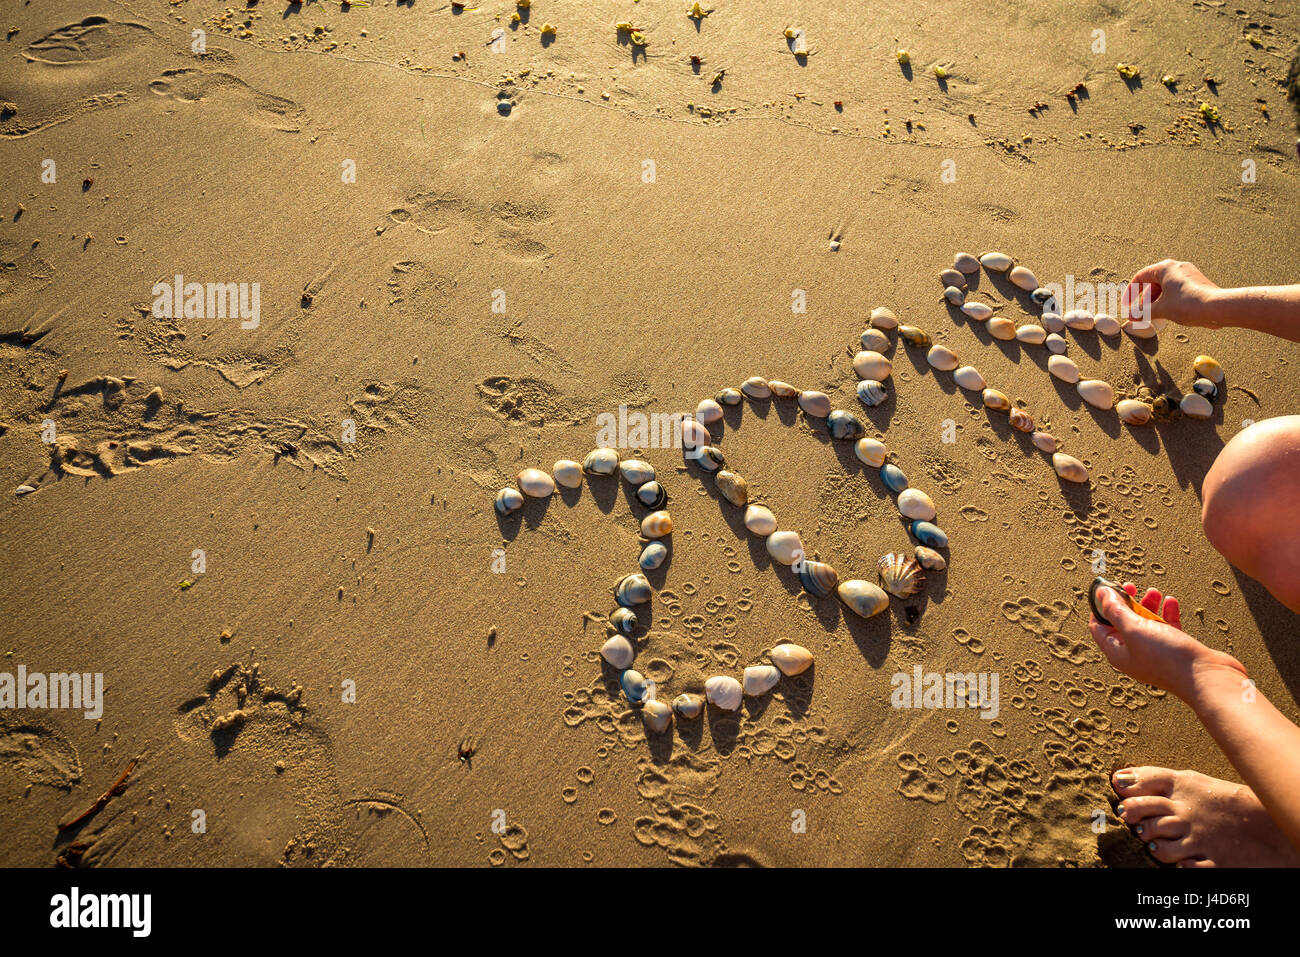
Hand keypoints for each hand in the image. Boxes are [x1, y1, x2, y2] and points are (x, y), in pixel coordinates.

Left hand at [1088, 583, 1240, 698]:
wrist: (1207, 677)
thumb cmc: (1167, 657)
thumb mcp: (1134, 628)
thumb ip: (1116, 610)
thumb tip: (1100, 593)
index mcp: (1117, 652)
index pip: (1098, 627)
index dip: (1099, 606)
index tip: (1106, 588)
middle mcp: (1133, 654)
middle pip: (1123, 623)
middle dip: (1125, 602)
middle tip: (1130, 586)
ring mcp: (1155, 652)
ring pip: (1146, 623)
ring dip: (1148, 605)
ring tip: (1154, 592)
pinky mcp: (1175, 650)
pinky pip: (1166, 627)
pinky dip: (1167, 613)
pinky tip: (1171, 602)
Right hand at [1121, 260, 1221, 327]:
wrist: (1217, 307)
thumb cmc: (1187, 304)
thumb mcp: (1160, 309)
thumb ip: (1143, 312)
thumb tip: (1131, 316)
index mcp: (1165, 268)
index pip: (1140, 277)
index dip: (1130, 292)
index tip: (1126, 304)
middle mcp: (1177, 267)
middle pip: (1153, 283)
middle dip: (1144, 300)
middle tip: (1139, 314)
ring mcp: (1189, 274)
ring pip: (1165, 288)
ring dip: (1156, 302)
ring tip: (1153, 317)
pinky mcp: (1197, 283)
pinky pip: (1176, 291)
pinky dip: (1168, 301)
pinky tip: (1168, 314)